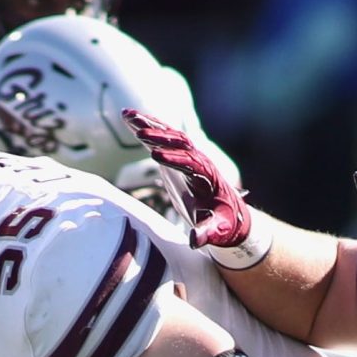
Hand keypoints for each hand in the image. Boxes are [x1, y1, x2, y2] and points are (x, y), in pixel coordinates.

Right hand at [122, 108, 265, 262]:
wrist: (229, 214)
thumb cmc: (223, 223)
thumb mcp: (218, 230)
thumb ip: (207, 233)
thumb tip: (196, 240)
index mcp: (209, 178)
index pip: (192, 165)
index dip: (175, 160)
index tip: (156, 156)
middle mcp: (200, 161)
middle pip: (180, 144)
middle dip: (161, 138)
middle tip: (140, 134)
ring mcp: (189, 156)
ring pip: (170, 135)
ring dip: (150, 125)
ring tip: (128, 116)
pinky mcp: (178, 156)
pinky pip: (162, 137)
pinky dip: (146, 126)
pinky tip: (128, 117)